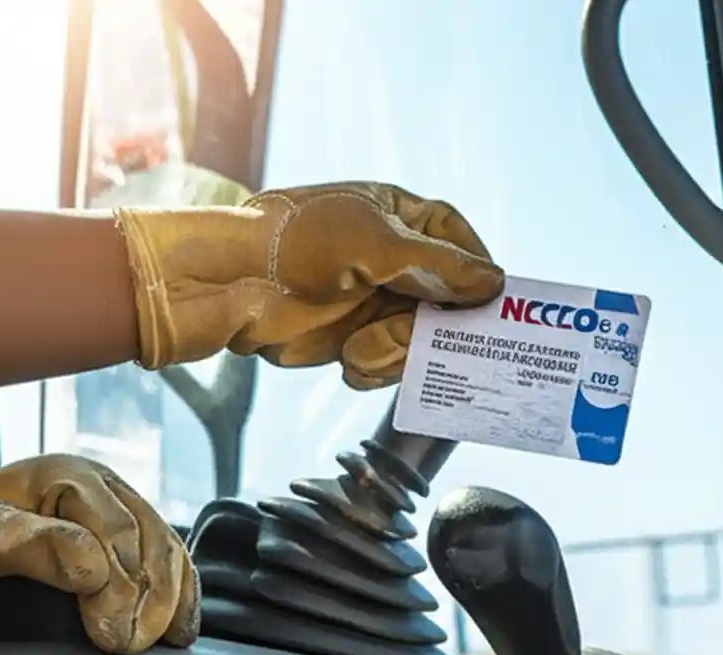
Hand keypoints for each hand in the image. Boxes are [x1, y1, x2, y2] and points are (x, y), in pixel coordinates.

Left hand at [0, 404, 197, 654]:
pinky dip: (181, 591)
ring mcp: (124, 501)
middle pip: (150, 541)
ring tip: (153, 639)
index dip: (119, 587)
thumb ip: (32, 547)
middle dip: (148, 599)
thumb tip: (92, 571)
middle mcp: (105, 483)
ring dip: (169, 597)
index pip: (116, 531)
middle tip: (129, 644)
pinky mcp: (135, 525)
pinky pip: (171, 555)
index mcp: (69, 474)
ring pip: (167, 547)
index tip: (111, 635)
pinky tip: (179, 625)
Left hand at [116, 182, 504, 387]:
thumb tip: (493, 282)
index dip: (475, 271)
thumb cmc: (295, 242)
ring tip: (358, 352)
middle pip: (446, 300)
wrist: (229, 282)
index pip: (457, 241)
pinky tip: (350, 363)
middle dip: (431, 327)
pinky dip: (374, 368)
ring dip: (396, 352)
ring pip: (420, 337)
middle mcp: (392, 259)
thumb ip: (437, 266)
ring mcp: (373, 299)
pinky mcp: (353, 337)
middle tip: (415, 341)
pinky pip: (389, 361)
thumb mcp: (375, 244)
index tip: (490, 303)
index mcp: (398, 217)